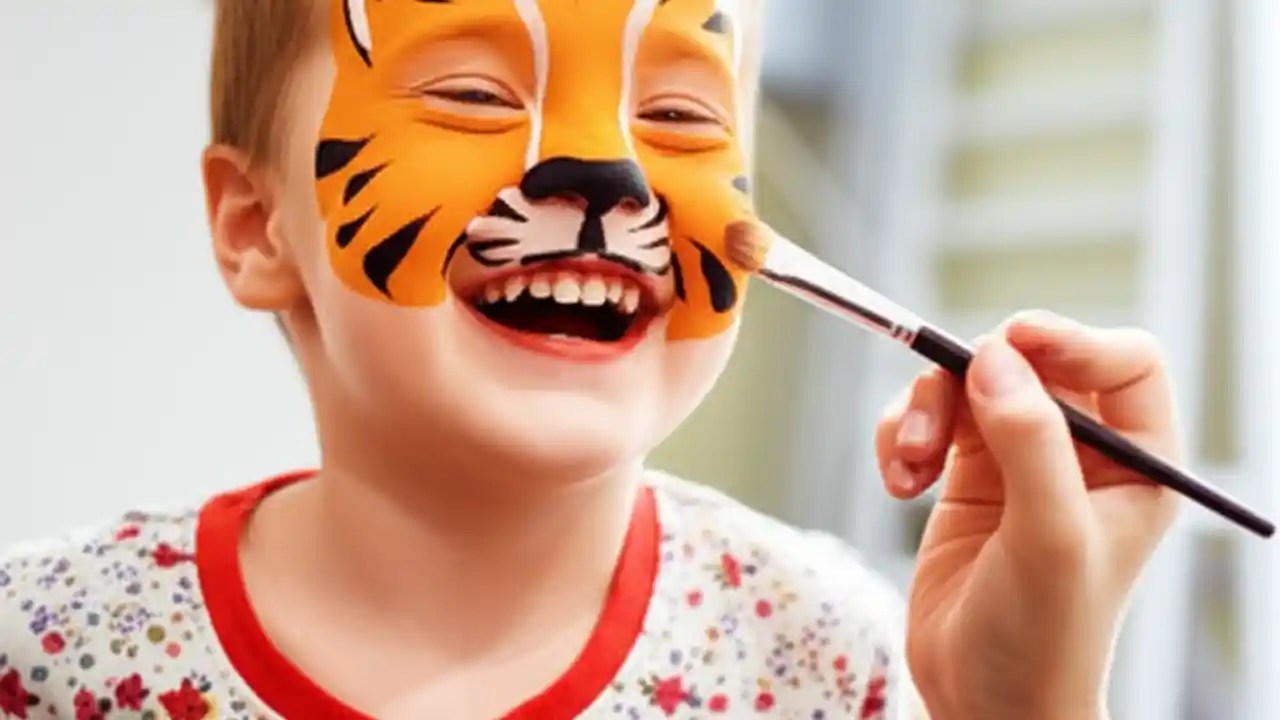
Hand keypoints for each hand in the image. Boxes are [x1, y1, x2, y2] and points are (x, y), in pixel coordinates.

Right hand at [875, 311, 1181, 718]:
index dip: (1072, 340)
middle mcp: (1082, 453)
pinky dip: (902, 437)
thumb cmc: (1043, 637)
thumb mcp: (1049, 537)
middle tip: (939, 414)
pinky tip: (899, 484)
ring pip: (968, 385)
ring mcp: (1019, 461)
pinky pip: (929, 419)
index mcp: (1137, 464)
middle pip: (1028, 362)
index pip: (1124, 362)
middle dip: (973, 379)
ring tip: (908, 466)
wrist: (983, 700)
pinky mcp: (965, 477)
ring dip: (925, 410)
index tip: (1014, 340)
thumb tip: (994, 356)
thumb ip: (1030, 443)